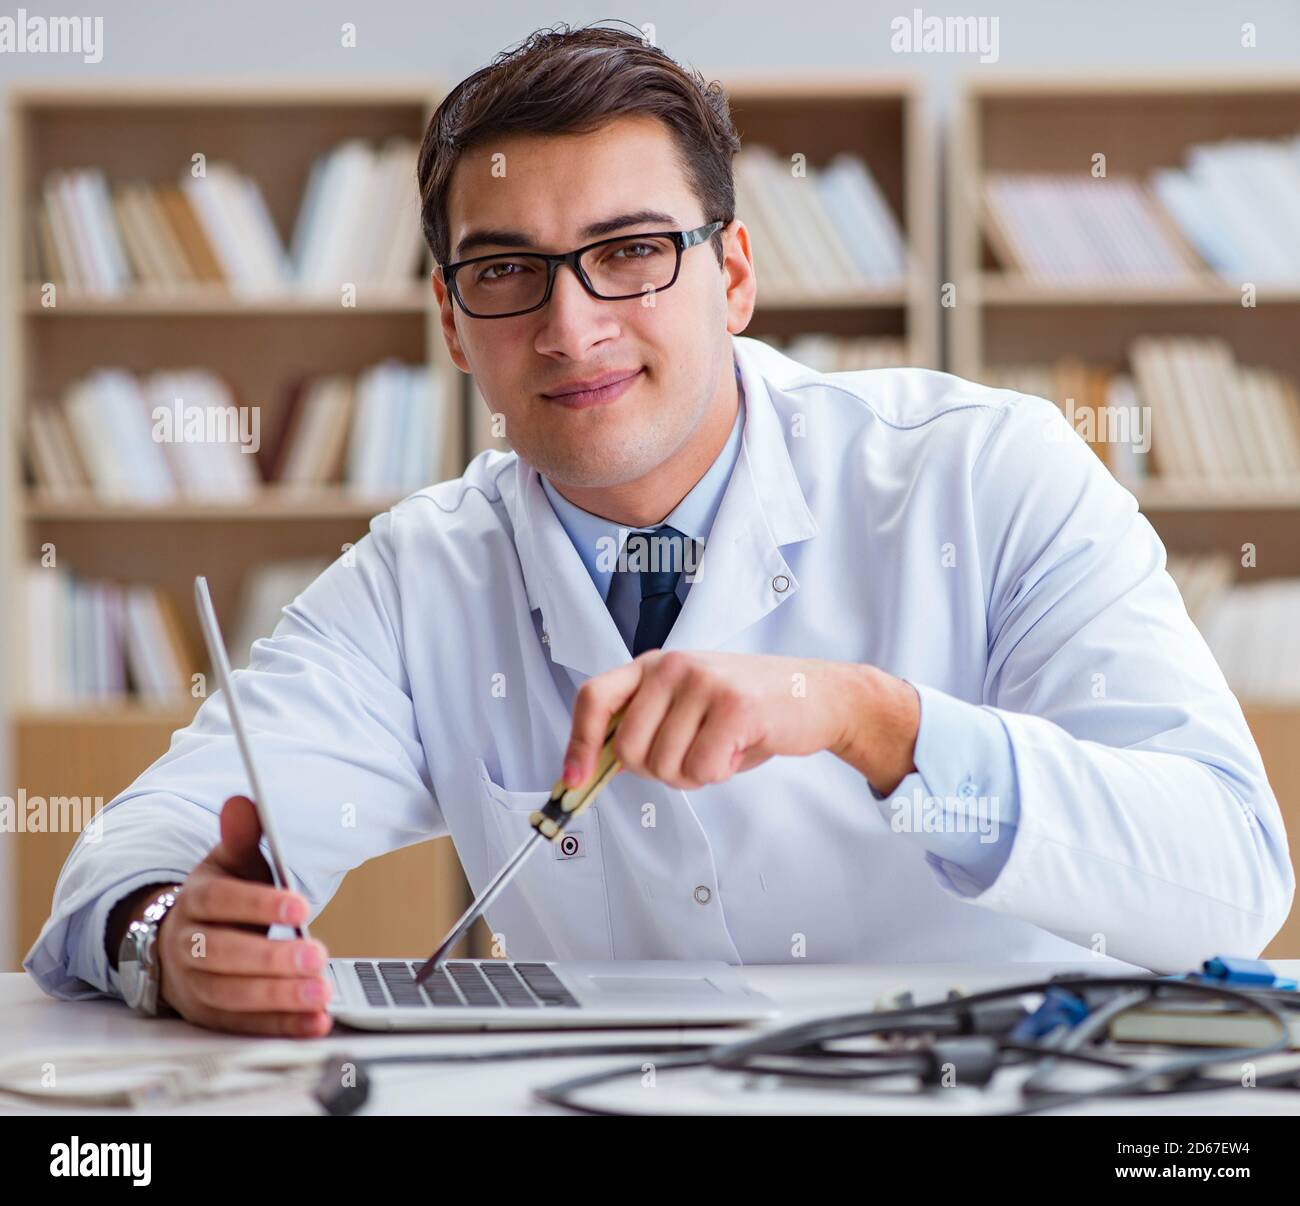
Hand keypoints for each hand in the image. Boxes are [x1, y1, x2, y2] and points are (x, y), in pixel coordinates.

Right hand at [155, 795, 332, 1036]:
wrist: (178, 945)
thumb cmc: (222, 900)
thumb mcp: (231, 863)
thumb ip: (242, 837)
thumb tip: (243, 802)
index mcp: (196, 900)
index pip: (221, 901)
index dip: (259, 904)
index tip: (301, 906)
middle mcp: (189, 945)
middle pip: (223, 955)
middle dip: (271, 958)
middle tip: (318, 955)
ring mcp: (195, 985)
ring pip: (232, 996)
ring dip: (279, 997)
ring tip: (321, 992)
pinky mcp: (211, 1017)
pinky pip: (244, 1027)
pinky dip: (282, 1027)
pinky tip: (316, 1023)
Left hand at [562, 651, 918, 793]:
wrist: (818, 695)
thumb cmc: (750, 708)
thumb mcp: (689, 704)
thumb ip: (646, 724)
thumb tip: (597, 766)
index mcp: (655, 664)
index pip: (594, 698)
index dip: (578, 742)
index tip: (574, 778)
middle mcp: (673, 666)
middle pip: (629, 749)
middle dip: (658, 771)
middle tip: (693, 757)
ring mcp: (704, 683)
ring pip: (665, 765)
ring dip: (694, 774)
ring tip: (721, 749)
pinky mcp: (734, 707)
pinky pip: (702, 769)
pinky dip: (719, 774)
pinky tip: (739, 750)